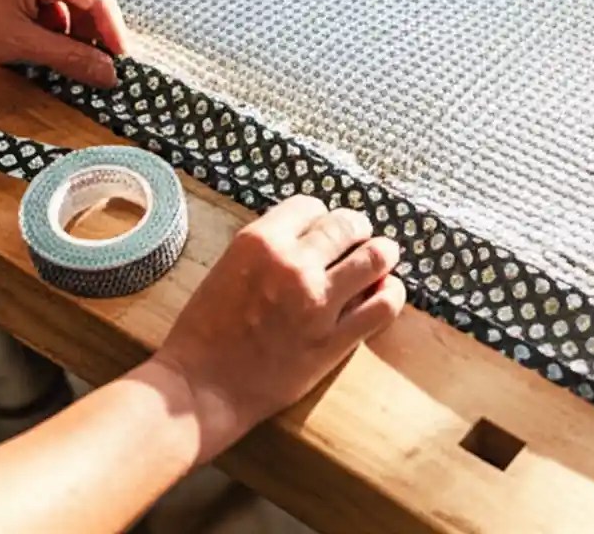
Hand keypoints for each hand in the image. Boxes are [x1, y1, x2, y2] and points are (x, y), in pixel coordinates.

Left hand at [0, 0, 130, 86]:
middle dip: (98, 31)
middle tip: (106, 65)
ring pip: (70, 1)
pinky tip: (50, 48)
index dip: (113, 33)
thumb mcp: (20, 44)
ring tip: (77, 61)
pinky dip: (56, 27)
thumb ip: (70, 58)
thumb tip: (108, 74)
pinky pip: (49, 3)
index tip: (121, 63)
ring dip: (77, 31)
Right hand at [153, 195, 405, 462]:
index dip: (320, 216)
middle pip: (347, 225)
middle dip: (357, 228)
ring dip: (383, 254)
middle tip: (360, 238)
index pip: (311, 206)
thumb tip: (308, 241)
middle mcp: (293, 264)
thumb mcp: (227, 268)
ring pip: (375, 258)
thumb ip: (268, 250)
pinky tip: (386, 294)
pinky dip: (391, 295)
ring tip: (383, 259)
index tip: (323, 229)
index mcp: (260, 241)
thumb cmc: (205, 331)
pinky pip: (382, 306)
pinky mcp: (334, 340)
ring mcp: (317, 302)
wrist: (202, 386)